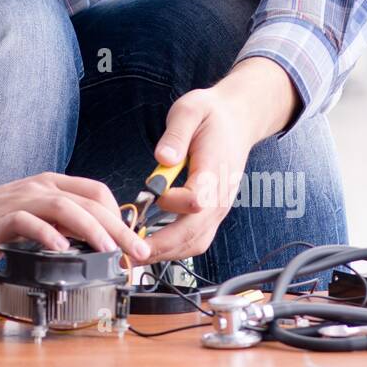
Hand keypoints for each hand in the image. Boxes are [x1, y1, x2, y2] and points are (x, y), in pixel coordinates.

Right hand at [0, 173, 151, 268]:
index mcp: (54, 185)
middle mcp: (42, 188)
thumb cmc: (3, 218)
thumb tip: (103, 241)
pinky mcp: (5, 218)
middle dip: (118, 227)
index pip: (97, 192)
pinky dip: (47, 234)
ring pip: (64, 207)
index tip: (133, 240)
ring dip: (90, 229)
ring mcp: (24, 200)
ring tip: (107, 250)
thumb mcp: (43, 216)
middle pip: (89, 202)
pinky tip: (60, 249)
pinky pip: (28, 222)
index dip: (120, 215)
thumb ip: (68, 222)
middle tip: (135, 251)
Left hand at [142, 57, 298, 262]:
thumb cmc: (211, 116)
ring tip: (134, 256)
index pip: (196, 200)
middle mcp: (219, 197)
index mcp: (213, 171)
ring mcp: (217, 209)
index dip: (172, 201)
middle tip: (129, 253)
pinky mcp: (211, 213)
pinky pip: (195, 239)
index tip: (152, 192)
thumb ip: (176, 133)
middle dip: (160, 246)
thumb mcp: (190, 110)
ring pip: (195, 243)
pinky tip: (149, 246)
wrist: (237, 121)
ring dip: (165, 253)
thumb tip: (163, 156)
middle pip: (194, 233)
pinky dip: (173, 248)